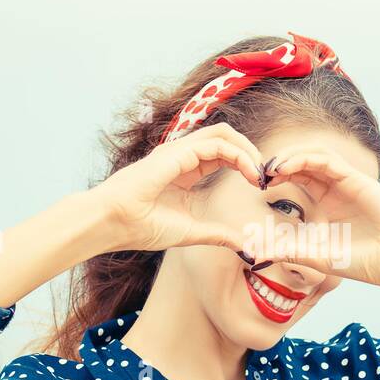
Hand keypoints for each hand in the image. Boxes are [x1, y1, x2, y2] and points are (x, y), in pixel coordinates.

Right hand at [92, 123, 264, 253]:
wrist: (114, 222)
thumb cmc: (142, 226)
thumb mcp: (191, 232)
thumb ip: (218, 235)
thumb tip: (245, 247)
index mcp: (185, 170)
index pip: (222, 154)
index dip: (245, 164)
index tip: (260, 186)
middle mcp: (183, 155)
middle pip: (225, 137)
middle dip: (250, 153)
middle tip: (265, 176)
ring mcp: (179, 150)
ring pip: (223, 133)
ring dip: (248, 150)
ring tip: (260, 173)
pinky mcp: (178, 152)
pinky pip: (217, 143)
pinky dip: (239, 154)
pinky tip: (249, 173)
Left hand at [255, 148, 379, 289]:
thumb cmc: (366, 263)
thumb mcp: (318, 257)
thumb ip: (289, 252)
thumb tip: (255, 253)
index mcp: (326, 204)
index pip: (296, 177)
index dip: (275, 175)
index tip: (257, 185)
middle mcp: (335, 189)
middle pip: (302, 161)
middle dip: (278, 162)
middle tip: (259, 173)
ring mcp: (346, 182)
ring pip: (313, 154)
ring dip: (289, 156)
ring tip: (271, 168)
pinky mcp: (357, 180)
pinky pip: (327, 160)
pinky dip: (305, 159)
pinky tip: (287, 168)